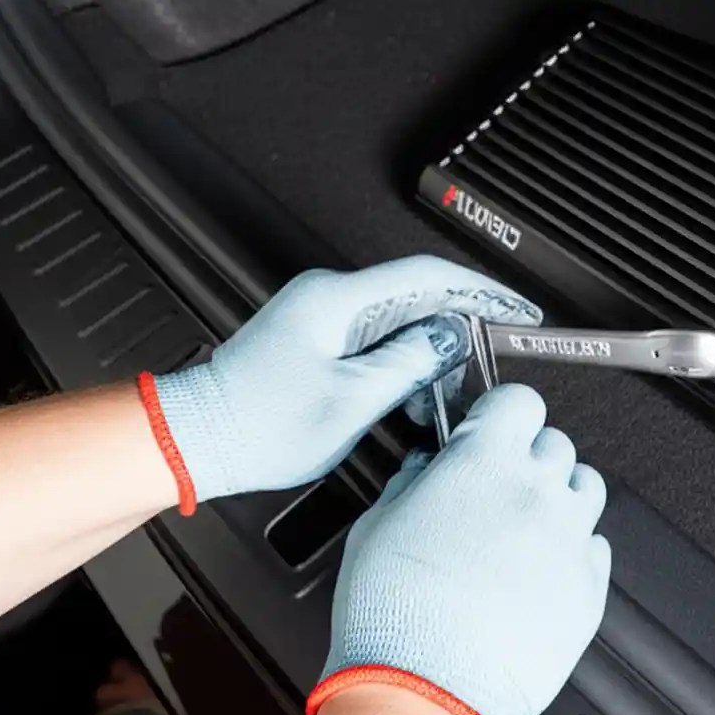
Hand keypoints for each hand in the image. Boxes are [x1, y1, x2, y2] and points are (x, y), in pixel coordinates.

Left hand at [146, 256, 540, 511]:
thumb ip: (411, 362)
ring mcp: (320, 316)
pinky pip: (374, 338)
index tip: (516, 308)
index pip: (429, 275)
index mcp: (337, 300)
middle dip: (458, 327)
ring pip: (398, 320)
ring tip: (439, 394)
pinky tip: (410, 393)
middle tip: (485, 361)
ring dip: (427, 352)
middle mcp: (328, 297)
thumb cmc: (257, 423)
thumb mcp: (352, 400)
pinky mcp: (315, 338)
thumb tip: (450, 338)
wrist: (197, 438)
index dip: (481, 290)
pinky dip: (401, 362)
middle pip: (416, 295)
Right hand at [311, 385, 610, 714]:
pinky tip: (536, 569)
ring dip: (558, 496)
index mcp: (485, 463)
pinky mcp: (590, 585)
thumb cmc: (396, 614)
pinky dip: (572, 548)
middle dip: (526, 457)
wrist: (428, 688)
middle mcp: (538, 491)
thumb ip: (411, 480)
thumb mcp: (377, 526)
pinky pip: (595, 545)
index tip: (489, 430)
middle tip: (496, 488)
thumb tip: (427, 463)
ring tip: (523, 527)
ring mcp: (570, 537)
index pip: (519, 400)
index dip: (502, 414)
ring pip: (586, 487)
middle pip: (554, 442)